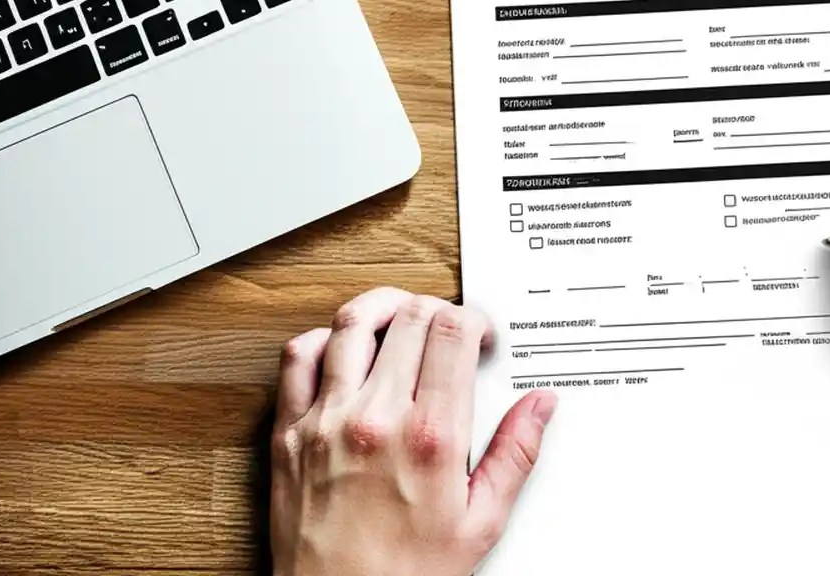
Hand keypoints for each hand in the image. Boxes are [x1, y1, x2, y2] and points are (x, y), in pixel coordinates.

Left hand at [270, 288, 556, 575]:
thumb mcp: (481, 522)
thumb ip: (515, 454)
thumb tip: (540, 406)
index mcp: (431, 436)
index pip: (453, 331)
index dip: (473, 318)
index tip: (479, 335)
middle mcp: (376, 418)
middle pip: (409, 316)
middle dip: (438, 308)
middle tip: (448, 328)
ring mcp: (327, 420)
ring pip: (353, 323)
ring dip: (384, 307)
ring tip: (401, 317)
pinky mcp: (290, 432)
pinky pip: (298, 358)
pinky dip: (323, 338)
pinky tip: (344, 348)